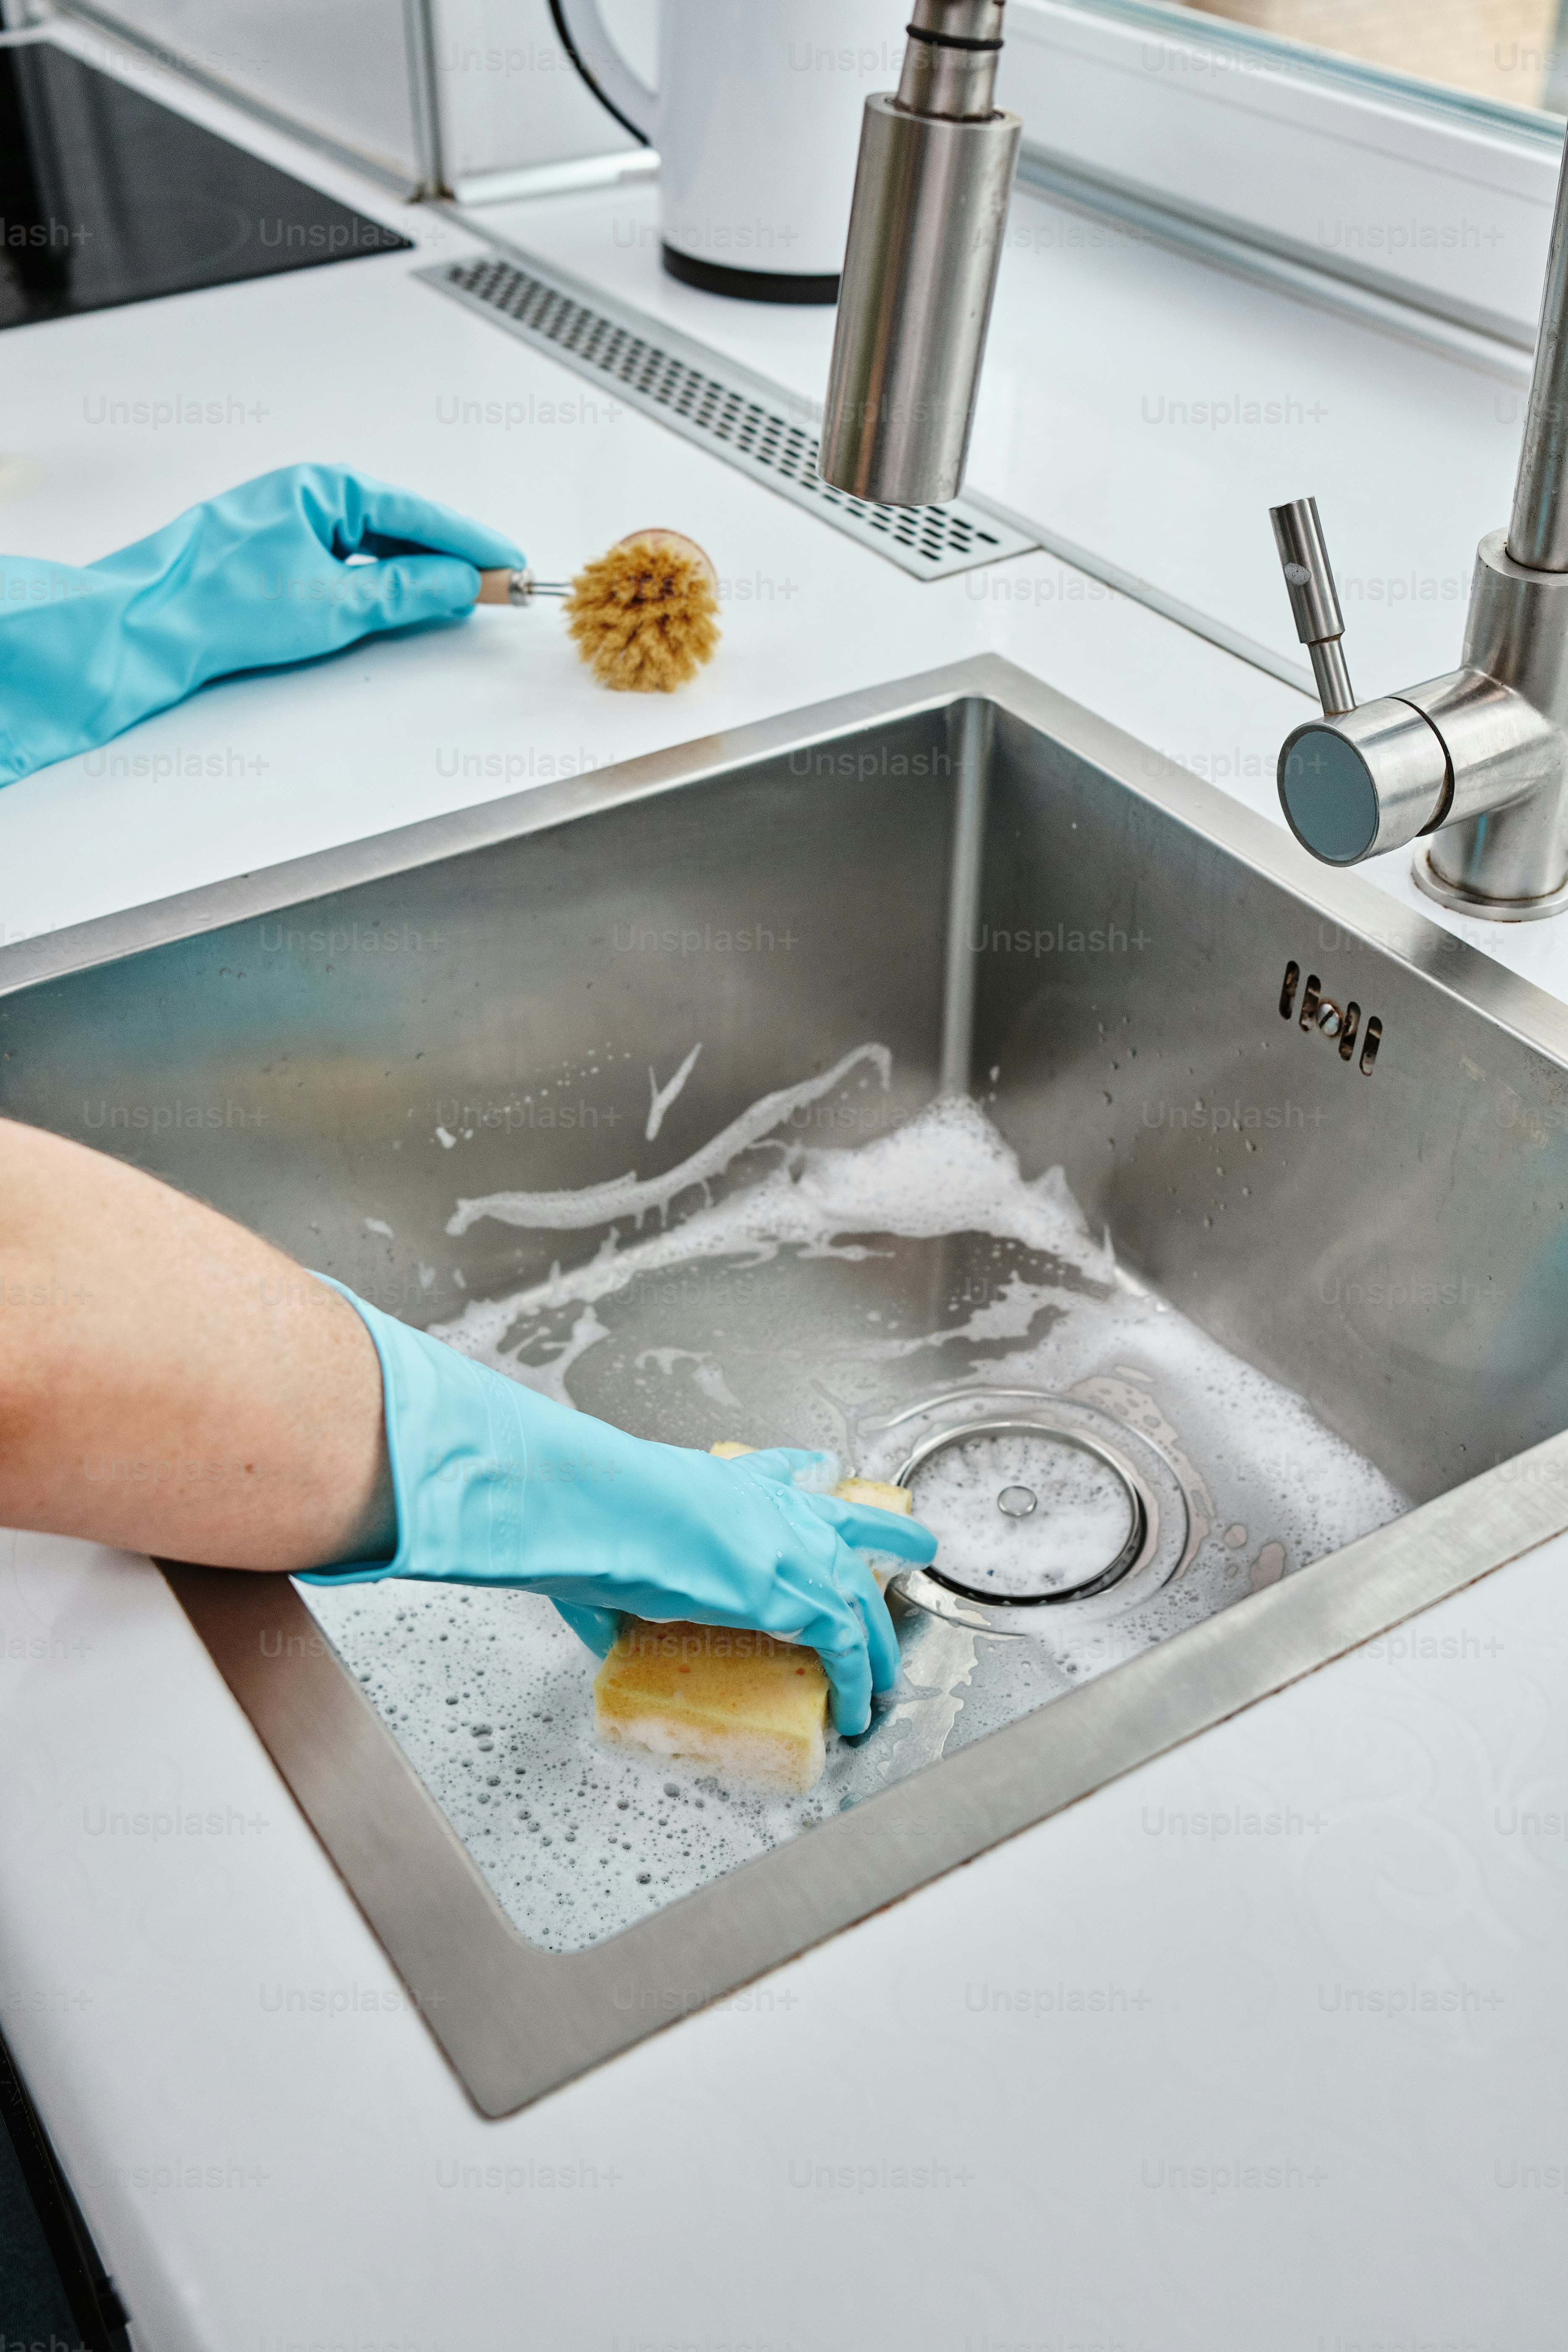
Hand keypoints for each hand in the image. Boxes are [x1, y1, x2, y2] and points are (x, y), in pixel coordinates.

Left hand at [0, 463, 520, 782]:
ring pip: (372, 545)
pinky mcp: (271, 555)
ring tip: (458, 596)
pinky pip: (345, 560)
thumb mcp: (335, 602)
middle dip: (449, 556)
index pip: (417, 514)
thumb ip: (407, 591)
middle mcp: (305, 495)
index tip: (510, 561)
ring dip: (415, 570)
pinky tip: (398, 598)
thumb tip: (460, 582)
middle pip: (398, 525)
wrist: (145, 624)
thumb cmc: (221, 602)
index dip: (471, 541)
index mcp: (323, 487)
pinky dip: (378, 579)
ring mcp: (287, 523)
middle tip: (496, 584)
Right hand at [298, 1284, 937, 1734]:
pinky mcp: (798, 1592)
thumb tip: (604, 1637)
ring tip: (892, 1662)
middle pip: (843, 1517)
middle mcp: (765, 1508)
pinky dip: (854, 1678)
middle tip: (914, 1543)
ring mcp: (789, 1546)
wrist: (599, 1506)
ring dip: (878, 1629)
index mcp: (717, 1489)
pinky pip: (845, 1644)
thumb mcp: (601, 1555)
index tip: (820, 1469)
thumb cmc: (588, 1517)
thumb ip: (612, 1599)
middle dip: (882, 1534)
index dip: (799, 1473)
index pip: (772, 1474)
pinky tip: (857, 1706)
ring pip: (858, 1588)